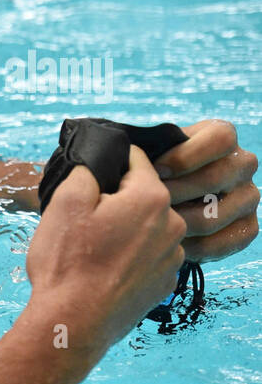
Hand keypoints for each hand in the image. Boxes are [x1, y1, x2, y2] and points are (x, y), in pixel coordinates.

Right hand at [26, 146, 185, 350]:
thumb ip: (87, 168)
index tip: (90, 178)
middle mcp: (172, 225)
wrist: (72, 324)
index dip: (109, 163)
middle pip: (143, 195)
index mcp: (150, 197)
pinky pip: (148, 257)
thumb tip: (98, 157)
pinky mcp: (164, 283)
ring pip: (147, 227)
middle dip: (116, 200)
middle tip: (84, 220)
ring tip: (92, 250)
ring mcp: (171, 257)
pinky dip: (130, 258)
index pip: (136, 159)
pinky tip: (104, 270)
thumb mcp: (64, 202)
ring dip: (125, 230)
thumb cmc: (67, 263)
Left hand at [153, 119, 258, 262]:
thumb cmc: (154, 171)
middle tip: (148, 203)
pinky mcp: (247, 227)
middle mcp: (243, 163)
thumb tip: (134, 159)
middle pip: (216, 177)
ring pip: (214, 215)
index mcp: (222, 136)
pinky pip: (223, 242)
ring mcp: (248, 196)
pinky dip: (192, 246)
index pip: (220, 139)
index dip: (186, 156)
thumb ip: (150, 150)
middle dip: (175, 193)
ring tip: (152, 225)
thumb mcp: (153, 152)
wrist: (165, 201)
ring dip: (178, 223)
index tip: (156, 171)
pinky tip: (169, 243)